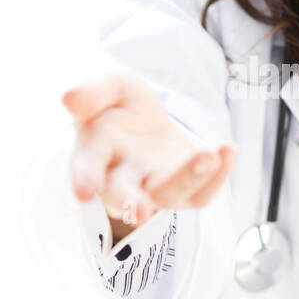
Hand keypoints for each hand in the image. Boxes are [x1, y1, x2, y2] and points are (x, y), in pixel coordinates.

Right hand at [61, 72, 236, 239]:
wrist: (147, 122)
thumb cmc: (119, 108)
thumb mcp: (109, 88)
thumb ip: (92, 92)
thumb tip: (70, 98)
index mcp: (94, 155)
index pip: (87, 169)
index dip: (84, 179)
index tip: (83, 191)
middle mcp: (122, 180)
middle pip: (125, 196)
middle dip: (131, 203)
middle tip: (139, 211)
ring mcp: (155, 188)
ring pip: (169, 195)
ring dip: (187, 178)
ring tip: (207, 157)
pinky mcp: (186, 190)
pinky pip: (201, 195)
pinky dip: (217, 178)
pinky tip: (228, 150)